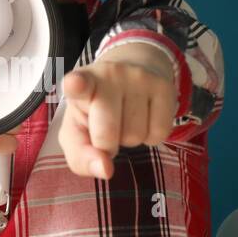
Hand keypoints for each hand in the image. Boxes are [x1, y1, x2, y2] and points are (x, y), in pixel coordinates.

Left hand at [58, 43, 177, 179]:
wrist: (132, 65)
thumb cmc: (95, 108)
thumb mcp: (78, 131)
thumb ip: (81, 156)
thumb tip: (106, 170)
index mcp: (80, 84)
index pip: (77, 84)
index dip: (76, 86)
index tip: (74, 84)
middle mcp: (109, 75)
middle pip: (107, 135)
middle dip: (107, 144)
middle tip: (106, 127)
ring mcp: (138, 78)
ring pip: (135, 136)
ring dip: (129, 137)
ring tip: (126, 117)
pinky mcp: (163, 86)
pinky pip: (159, 134)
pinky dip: (151, 136)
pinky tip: (144, 117)